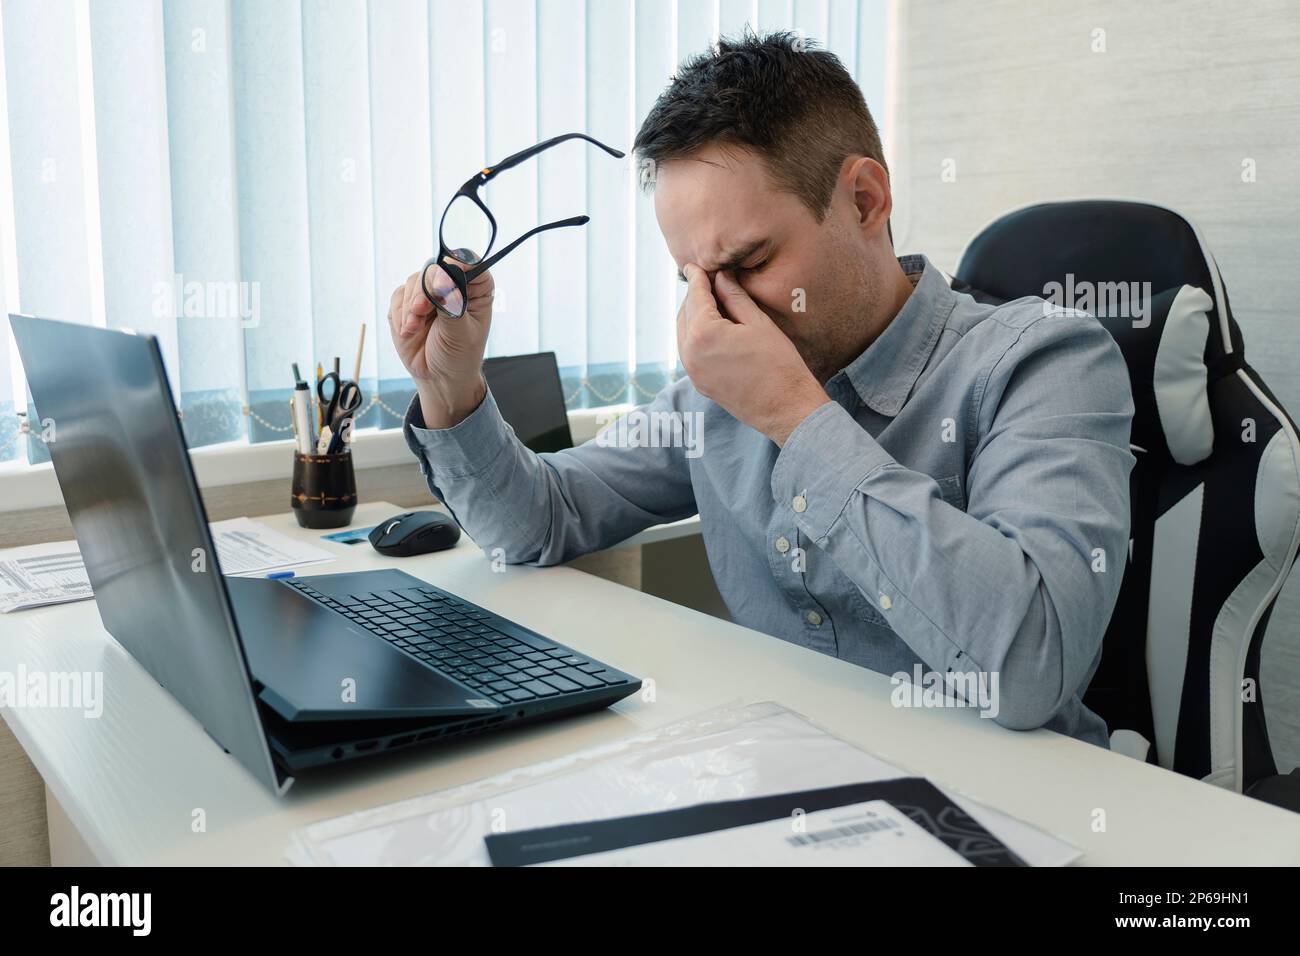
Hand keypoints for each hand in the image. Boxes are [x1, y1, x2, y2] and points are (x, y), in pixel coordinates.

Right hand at [387, 257, 493, 427]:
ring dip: (411, 305)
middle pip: (436, 268)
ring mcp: (428, 293)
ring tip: (414, 328)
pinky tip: (408, 332)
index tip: (447, 273)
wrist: (438, 377)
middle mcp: (452, 286)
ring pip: (415, 281)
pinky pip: (399, 296)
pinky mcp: (407, 303)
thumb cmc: (459, 356)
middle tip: (421, 309)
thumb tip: (442, 277)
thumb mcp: (461, 333)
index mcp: (476, 289)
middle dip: (424, 289)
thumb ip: (452, 304)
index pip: (470, 262)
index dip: (458, 262)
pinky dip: (401, 314)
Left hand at [677, 264, 829, 444]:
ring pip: (683, 333)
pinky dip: (696, 335)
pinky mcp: (699, 383)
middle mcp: (690, 353)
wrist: (786, 408)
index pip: (696, 296)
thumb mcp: (758, 323)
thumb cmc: (780, 364)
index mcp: (704, 334)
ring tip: (713, 303)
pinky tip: (713, 328)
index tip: (696, 265)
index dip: (698, 277)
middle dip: (695, 296)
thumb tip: (721, 276)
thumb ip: (734, 297)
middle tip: (710, 281)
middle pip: (685, 313)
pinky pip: (689, 351)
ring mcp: (692, 371)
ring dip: (693, 315)